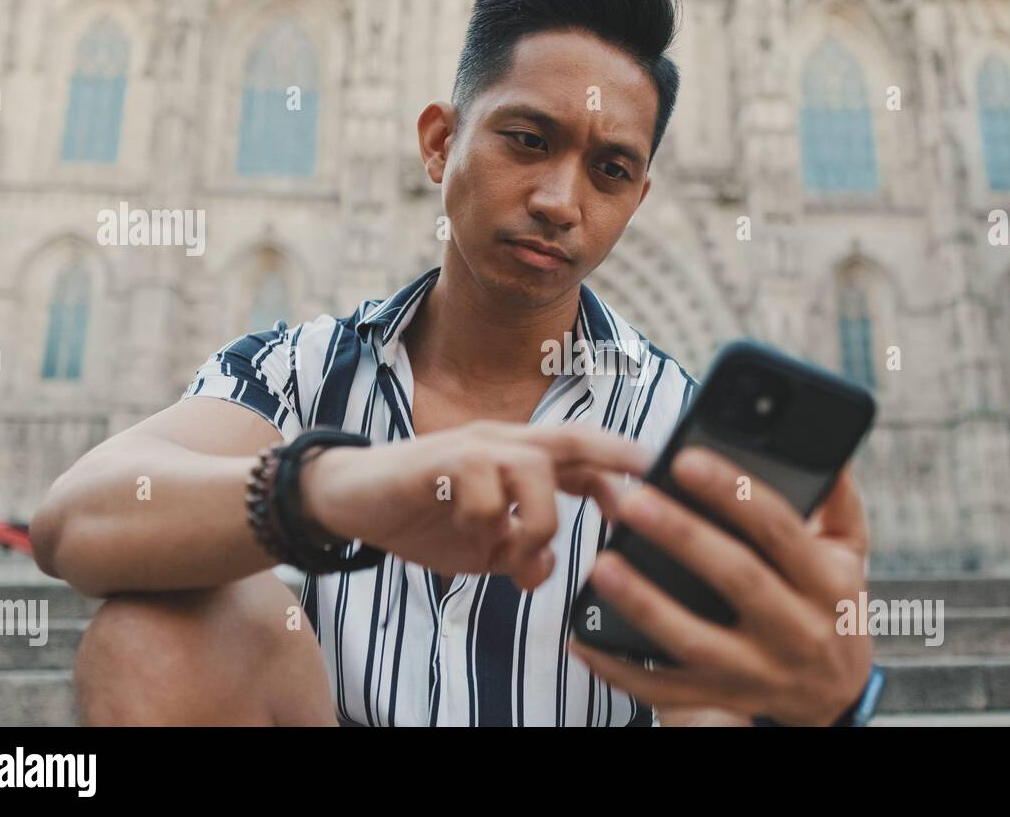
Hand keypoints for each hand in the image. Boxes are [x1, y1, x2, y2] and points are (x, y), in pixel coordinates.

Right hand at [300, 420, 650, 590]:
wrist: (350, 498)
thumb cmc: (421, 514)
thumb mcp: (479, 548)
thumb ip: (516, 556)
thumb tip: (544, 573)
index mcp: (519, 459)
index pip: (582, 458)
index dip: (620, 472)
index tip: (659, 490)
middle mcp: (504, 442)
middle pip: (573, 437)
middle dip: (615, 452)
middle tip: (650, 469)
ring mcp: (475, 446)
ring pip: (535, 471)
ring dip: (535, 522)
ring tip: (509, 552)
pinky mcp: (443, 459)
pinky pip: (486, 494)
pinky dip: (484, 525)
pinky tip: (463, 533)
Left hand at [568, 446, 871, 725]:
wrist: (837, 698)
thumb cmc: (833, 608)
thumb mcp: (850, 554)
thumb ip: (836, 500)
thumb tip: (825, 446)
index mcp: (827, 584)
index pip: (779, 528)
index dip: (733, 492)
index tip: (685, 460)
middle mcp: (795, 630)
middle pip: (737, 578)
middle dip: (683, 537)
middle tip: (633, 501)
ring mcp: (756, 672)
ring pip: (694, 640)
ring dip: (644, 603)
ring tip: (602, 564)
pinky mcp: (721, 698)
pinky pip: (664, 689)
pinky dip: (620, 667)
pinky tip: (583, 637)